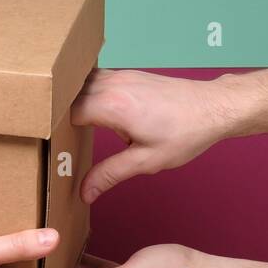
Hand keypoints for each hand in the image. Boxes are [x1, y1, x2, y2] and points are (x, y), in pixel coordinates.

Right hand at [71, 68, 245, 202]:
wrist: (214, 108)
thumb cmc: (185, 133)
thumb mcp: (147, 161)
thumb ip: (110, 174)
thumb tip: (85, 192)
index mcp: (112, 105)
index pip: (67, 112)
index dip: (57, 128)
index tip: (54, 144)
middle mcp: (112, 85)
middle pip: (69, 95)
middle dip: (59, 114)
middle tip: (57, 137)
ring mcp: (121, 76)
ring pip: (81, 84)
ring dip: (74, 101)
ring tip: (71, 125)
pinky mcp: (129, 75)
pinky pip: (97, 80)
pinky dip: (88, 93)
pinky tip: (94, 112)